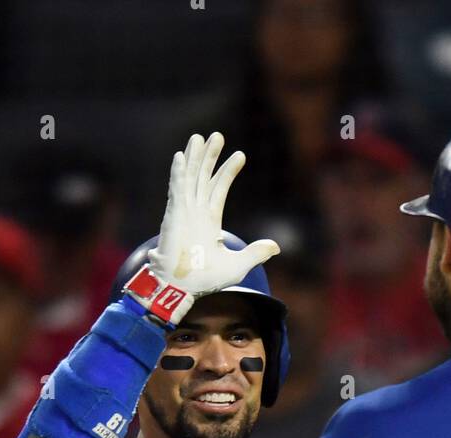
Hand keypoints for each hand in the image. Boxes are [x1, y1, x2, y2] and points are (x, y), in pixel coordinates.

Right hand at [124, 131, 279, 325]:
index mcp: (209, 221)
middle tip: (217, 135)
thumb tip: (276, 246)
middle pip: (203, 177)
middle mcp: (195, 213)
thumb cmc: (206, 280)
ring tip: (199, 137)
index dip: (228, 171)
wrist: (184, 288)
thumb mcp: (238, 265)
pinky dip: (178, 173)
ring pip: (190, 178)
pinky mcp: (174, 215)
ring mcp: (184, 212)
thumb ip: (255, 253)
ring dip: (194, 157)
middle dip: (210, 156)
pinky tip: (180, 156)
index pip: (219, 189)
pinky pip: (176, 190)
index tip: (240, 155)